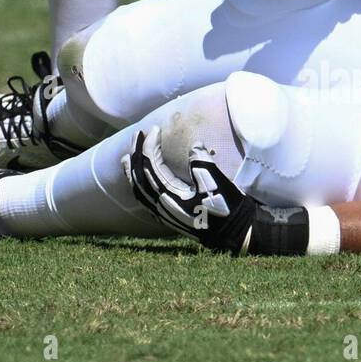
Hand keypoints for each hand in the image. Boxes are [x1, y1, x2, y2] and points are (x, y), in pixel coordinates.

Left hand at [125, 127, 257, 252]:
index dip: (151, 145)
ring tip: (128, 156)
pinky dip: (138, 185)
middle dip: (137, 153)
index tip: (155, 129)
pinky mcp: (167, 216)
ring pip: (139, 189)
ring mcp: (162, 213)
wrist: (232, 232)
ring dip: (132, 170)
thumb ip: (202, 163)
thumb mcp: (217, 182)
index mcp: (170, 195)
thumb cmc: (226, 207)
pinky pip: (144, 199)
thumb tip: (195, 145)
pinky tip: (139, 181)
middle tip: (138, 134)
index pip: (152, 166)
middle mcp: (161, 205)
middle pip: (140, 176)